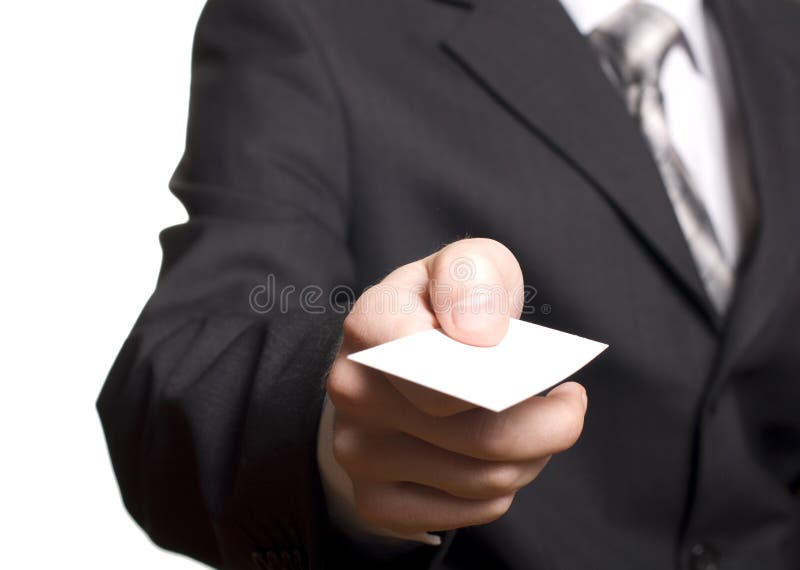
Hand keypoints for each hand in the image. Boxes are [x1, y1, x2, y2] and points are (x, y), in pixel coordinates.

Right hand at [326, 238, 587, 535]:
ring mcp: (357, 452)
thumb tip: (479, 333)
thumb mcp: (461, 268)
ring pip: (484, 480)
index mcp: (370, 324)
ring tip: (540, 427)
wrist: (388, 367)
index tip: (538, 367)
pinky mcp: (374, 499)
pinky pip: (470, 512)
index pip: (443, 369)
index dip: (508, 378)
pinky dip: (503, 489)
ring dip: (532, 457)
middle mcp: (352, 391)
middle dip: (548, 428)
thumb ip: (471, 275)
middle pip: (483, 436)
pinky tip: (503, 459)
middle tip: (567, 405)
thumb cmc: (439, 313)